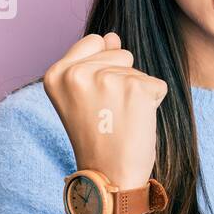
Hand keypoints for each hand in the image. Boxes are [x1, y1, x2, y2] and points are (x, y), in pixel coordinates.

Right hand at [43, 31, 167, 190]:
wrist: (110, 177)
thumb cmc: (98, 138)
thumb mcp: (83, 96)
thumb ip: (94, 62)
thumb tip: (112, 36)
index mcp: (56, 73)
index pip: (94, 42)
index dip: (102, 71)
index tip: (94, 102)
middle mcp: (78, 73)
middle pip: (120, 53)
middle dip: (121, 81)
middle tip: (108, 116)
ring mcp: (107, 79)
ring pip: (138, 70)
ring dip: (136, 93)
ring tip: (121, 120)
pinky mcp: (137, 89)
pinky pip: (156, 84)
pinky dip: (153, 103)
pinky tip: (136, 123)